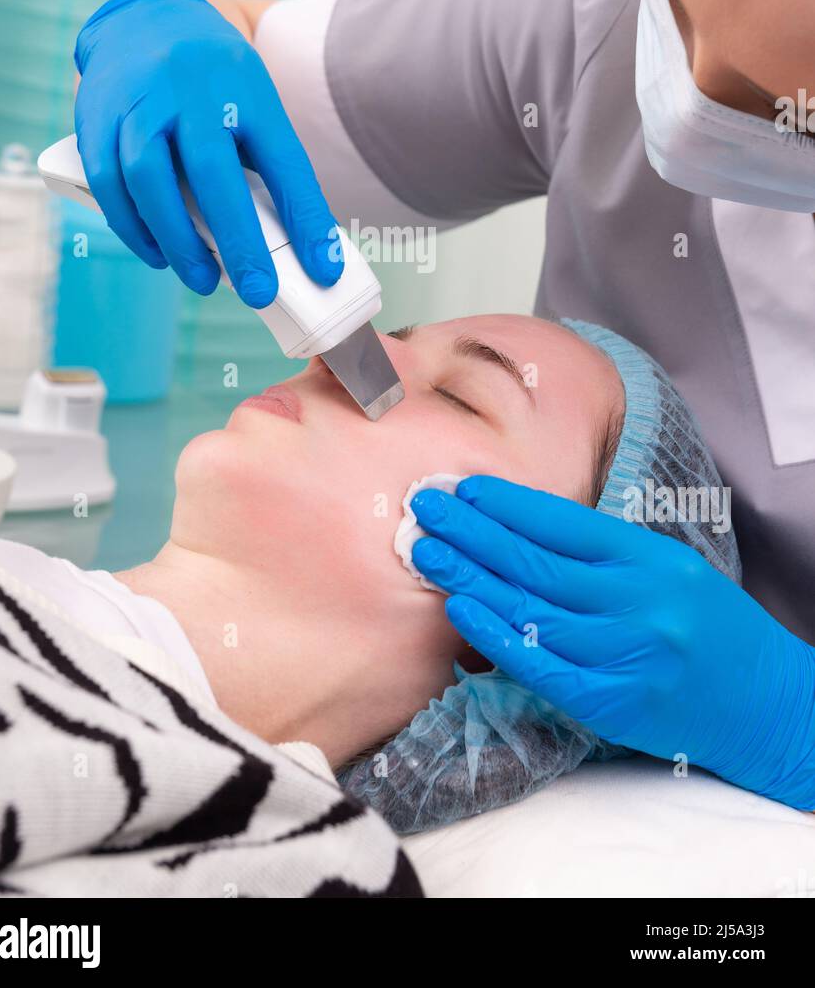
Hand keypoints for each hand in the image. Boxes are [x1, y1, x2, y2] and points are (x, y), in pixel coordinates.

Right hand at [74, 0, 342, 304]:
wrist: (146, 17)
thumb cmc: (213, 80)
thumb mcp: (253, 104)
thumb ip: (268, 167)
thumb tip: (299, 246)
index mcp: (246, 87)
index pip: (283, 159)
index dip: (306, 218)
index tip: (325, 271)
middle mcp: (191, 90)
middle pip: (213, 170)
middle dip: (238, 239)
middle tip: (258, 291)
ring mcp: (139, 100)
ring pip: (149, 177)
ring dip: (177, 240)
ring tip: (203, 281)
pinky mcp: (97, 116)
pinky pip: (108, 181)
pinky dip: (132, 227)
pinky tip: (156, 254)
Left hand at [411, 476, 814, 809]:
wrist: (770, 705)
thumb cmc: (712, 630)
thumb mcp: (670, 571)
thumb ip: (604, 555)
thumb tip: (519, 531)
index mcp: (651, 560)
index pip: (565, 524)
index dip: (509, 505)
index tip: (464, 489)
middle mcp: (639, 602)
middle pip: (538, 562)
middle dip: (474, 533)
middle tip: (425, 510)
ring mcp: (627, 655)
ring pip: (534, 610)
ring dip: (473, 578)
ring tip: (428, 552)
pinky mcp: (615, 704)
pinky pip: (545, 667)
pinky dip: (499, 637)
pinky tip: (463, 610)